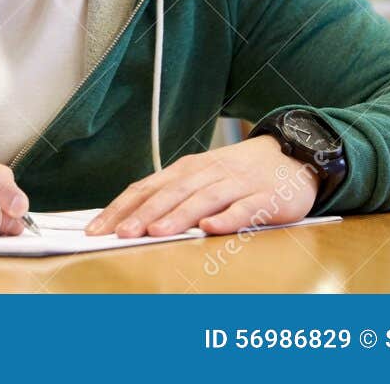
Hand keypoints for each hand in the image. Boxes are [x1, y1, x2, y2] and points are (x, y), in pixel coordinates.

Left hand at [84, 135, 317, 237]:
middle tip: (120, 233)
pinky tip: (211, 228)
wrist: (292, 155)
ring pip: (202, 199)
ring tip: (156, 232)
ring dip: (177, 216)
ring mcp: (236, 184)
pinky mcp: (265, 198)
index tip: (97, 228)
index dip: (121, 207)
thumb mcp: (201, 177)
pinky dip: (227, 218)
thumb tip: (129, 218)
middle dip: (142, 213)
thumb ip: (171, 195)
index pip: (146, 187)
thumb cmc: (238, 173)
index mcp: (186, 169)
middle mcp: (207, 173)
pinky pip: (244, 208)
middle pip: (170, 193)